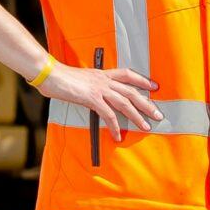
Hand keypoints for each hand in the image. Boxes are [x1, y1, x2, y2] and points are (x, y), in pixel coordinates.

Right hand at [37, 62, 160, 140]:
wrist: (50, 74)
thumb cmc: (62, 77)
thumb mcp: (82, 79)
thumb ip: (91, 86)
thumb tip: (95, 95)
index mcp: (103, 74)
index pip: (128, 74)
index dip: (142, 80)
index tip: (154, 87)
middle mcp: (105, 80)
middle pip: (132, 92)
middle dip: (147, 104)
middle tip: (158, 114)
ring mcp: (100, 89)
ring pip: (125, 104)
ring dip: (137, 117)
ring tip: (146, 126)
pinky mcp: (92, 99)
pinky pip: (108, 115)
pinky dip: (115, 126)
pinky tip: (118, 135)